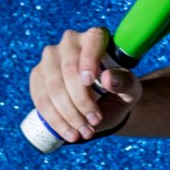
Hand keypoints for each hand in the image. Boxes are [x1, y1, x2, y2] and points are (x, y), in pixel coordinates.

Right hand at [28, 27, 142, 142]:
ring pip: (52, 87)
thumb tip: (109, 78)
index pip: (92, 42)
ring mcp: (50, 58)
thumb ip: (125, 82)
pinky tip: (68, 132)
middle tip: (95, 122)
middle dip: (80, 101)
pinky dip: (54, 118)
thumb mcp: (131, 89)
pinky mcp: (37, 76)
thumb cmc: (120, 90)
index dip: (88, 60)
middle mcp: (70, 42)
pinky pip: (40, 98)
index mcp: (96, 37)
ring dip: (67, 114)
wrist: (105, 103)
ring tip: (84, 132)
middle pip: (68, 70)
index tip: (90, 82)